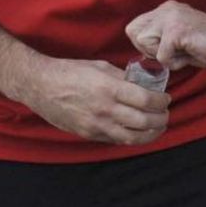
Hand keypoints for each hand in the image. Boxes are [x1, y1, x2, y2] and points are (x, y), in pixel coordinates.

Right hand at [15, 56, 169, 144]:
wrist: (40, 85)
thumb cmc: (68, 71)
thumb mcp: (98, 66)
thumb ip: (121, 76)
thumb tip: (141, 83)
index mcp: (108, 87)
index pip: (146, 100)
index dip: (161, 101)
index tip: (165, 98)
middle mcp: (105, 108)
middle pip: (144, 121)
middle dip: (161, 119)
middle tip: (166, 113)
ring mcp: (97, 124)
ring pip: (134, 137)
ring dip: (152, 133)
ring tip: (158, 127)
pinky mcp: (89, 134)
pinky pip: (118, 140)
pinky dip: (133, 137)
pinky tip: (138, 132)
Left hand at [126, 0, 205, 70]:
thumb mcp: (180, 40)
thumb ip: (161, 41)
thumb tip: (145, 53)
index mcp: (165, 10)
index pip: (134, 26)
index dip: (144, 44)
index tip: (163, 50)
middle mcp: (164, 10)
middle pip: (133, 32)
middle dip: (148, 49)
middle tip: (172, 53)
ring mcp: (169, 18)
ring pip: (143, 42)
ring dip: (161, 55)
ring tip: (183, 53)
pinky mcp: (176, 31)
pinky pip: (161, 56)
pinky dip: (174, 63)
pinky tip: (190, 55)